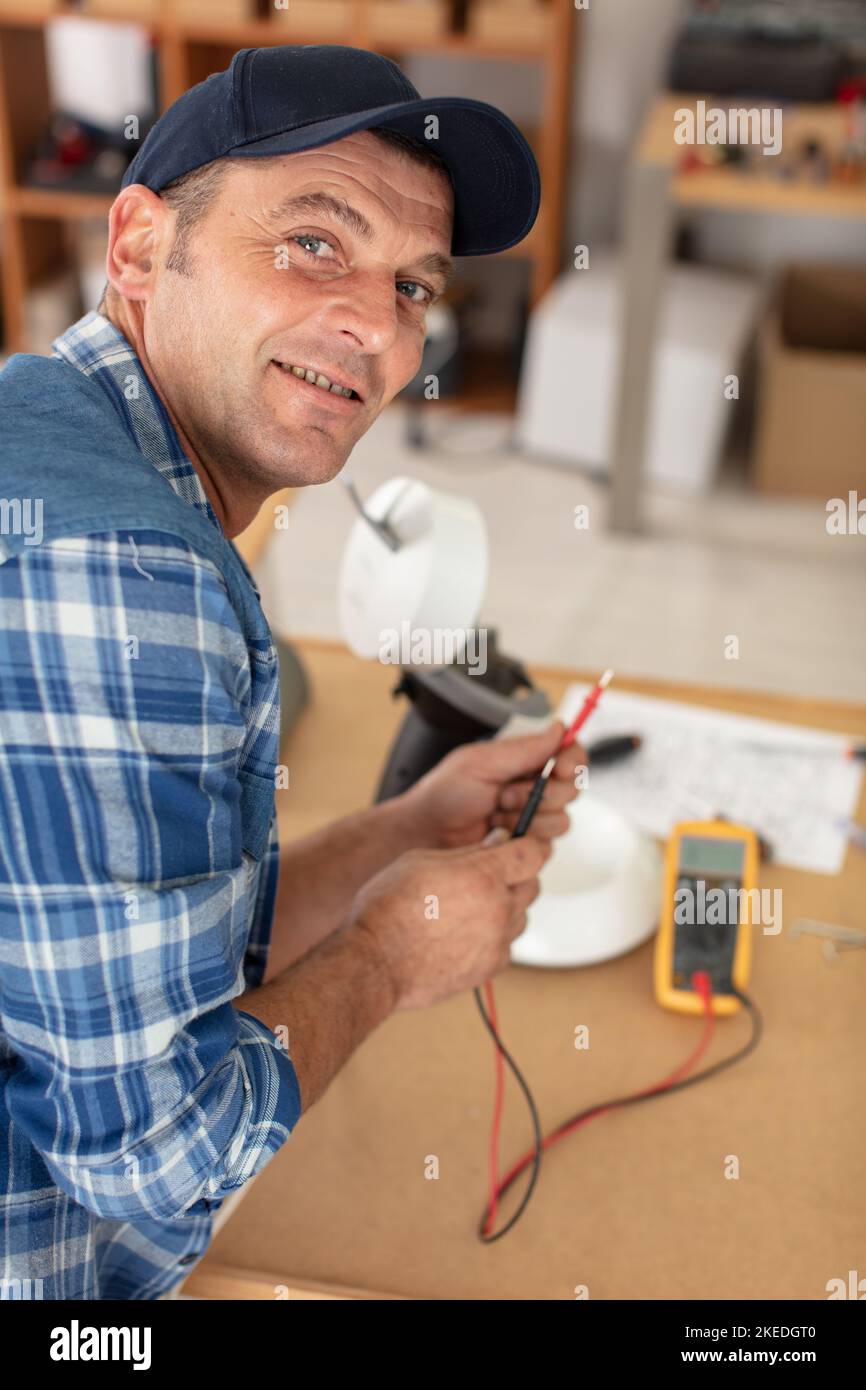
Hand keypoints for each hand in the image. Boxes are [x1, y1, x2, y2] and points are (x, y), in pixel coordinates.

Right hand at [349, 835, 552, 1010]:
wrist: (375, 963)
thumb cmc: (389, 910)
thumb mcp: (420, 861)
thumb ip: (465, 852)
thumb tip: (495, 842)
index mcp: (482, 875)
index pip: (532, 853)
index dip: (528, 845)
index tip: (519, 845)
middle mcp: (498, 908)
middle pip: (531, 884)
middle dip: (516, 876)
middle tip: (487, 875)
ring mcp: (497, 941)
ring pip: (521, 916)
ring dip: (506, 907)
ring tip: (469, 907)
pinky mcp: (490, 967)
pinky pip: (506, 944)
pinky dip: (494, 937)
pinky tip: (465, 932)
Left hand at [400, 720, 586, 849]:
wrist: (424, 834)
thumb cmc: (444, 794)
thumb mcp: (480, 763)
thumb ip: (524, 749)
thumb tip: (560, 729)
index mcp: (526, 762)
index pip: (569, 756)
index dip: (572, 762)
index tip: (560, 768)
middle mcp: (534, 790)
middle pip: (571, 791)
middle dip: (540, 794)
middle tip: (504, 795)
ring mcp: (532, 821)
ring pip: (560, 822)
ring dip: (527, 819)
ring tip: (495, 817)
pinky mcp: (526, 849)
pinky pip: (545, 849)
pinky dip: (521, 842)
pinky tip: (497, 837)